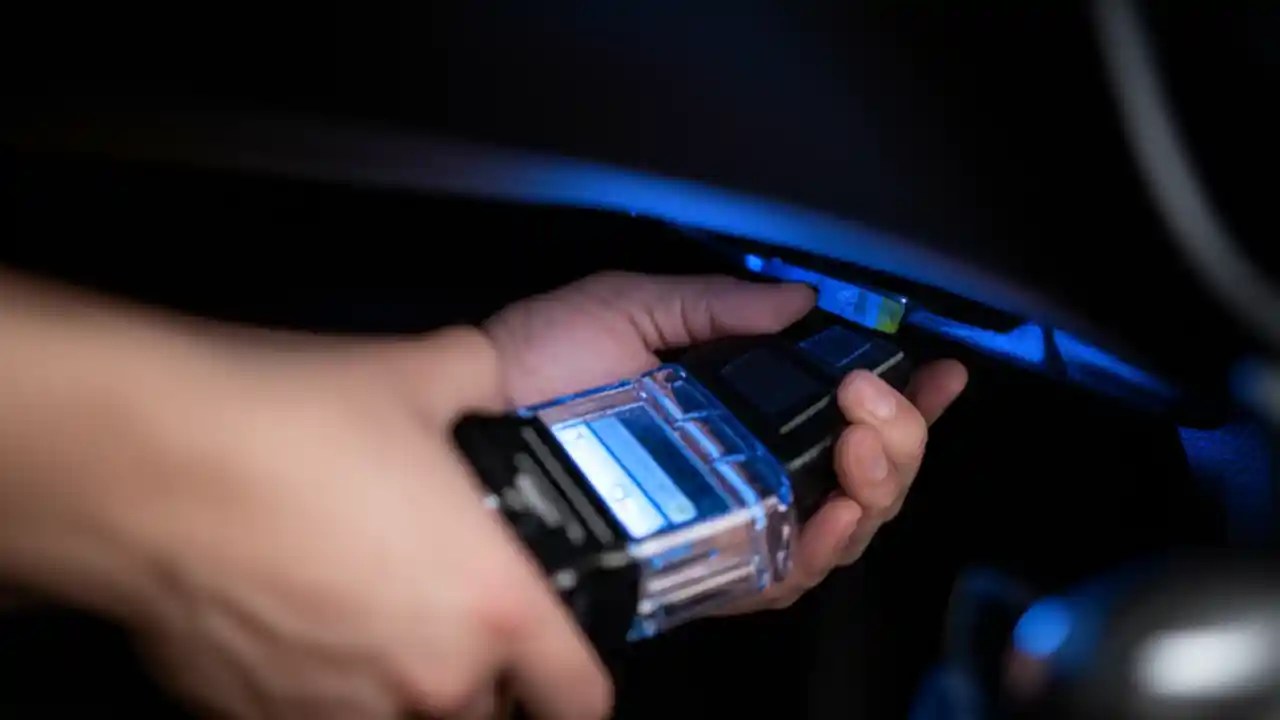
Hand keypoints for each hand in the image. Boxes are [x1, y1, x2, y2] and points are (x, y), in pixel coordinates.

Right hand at [0, 274, 610, 718]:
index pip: (577, 698)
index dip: (576, 690)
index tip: (560, 676)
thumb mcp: (422, 374)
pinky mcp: (255, 719)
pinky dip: (317, 694)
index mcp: (493, 606)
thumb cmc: (291, 425)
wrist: (152, 464)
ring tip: (363, 625)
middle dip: (477, 680)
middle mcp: (428, 678)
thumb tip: (486, 382)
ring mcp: (339, 711)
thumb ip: (481, 384)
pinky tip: (293, 629)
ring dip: (397, 694)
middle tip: (444, 620)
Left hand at [485, 271, 967, 609]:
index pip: (842, 410)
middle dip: (899, 438)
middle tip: (877, 400)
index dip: (905, 398)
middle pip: (864, 474)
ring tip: (864, 442)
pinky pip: (786, 574)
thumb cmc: (539, 364)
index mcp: (738, 407)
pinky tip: (836, 515)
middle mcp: (747, 467)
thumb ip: (720, 305)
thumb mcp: (633, 308)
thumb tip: (803, 300)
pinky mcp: (706, 564)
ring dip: (877, 486)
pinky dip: (825, 548)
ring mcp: (732, 518)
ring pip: (844, 527)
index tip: (940, 370)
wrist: (473, 422)